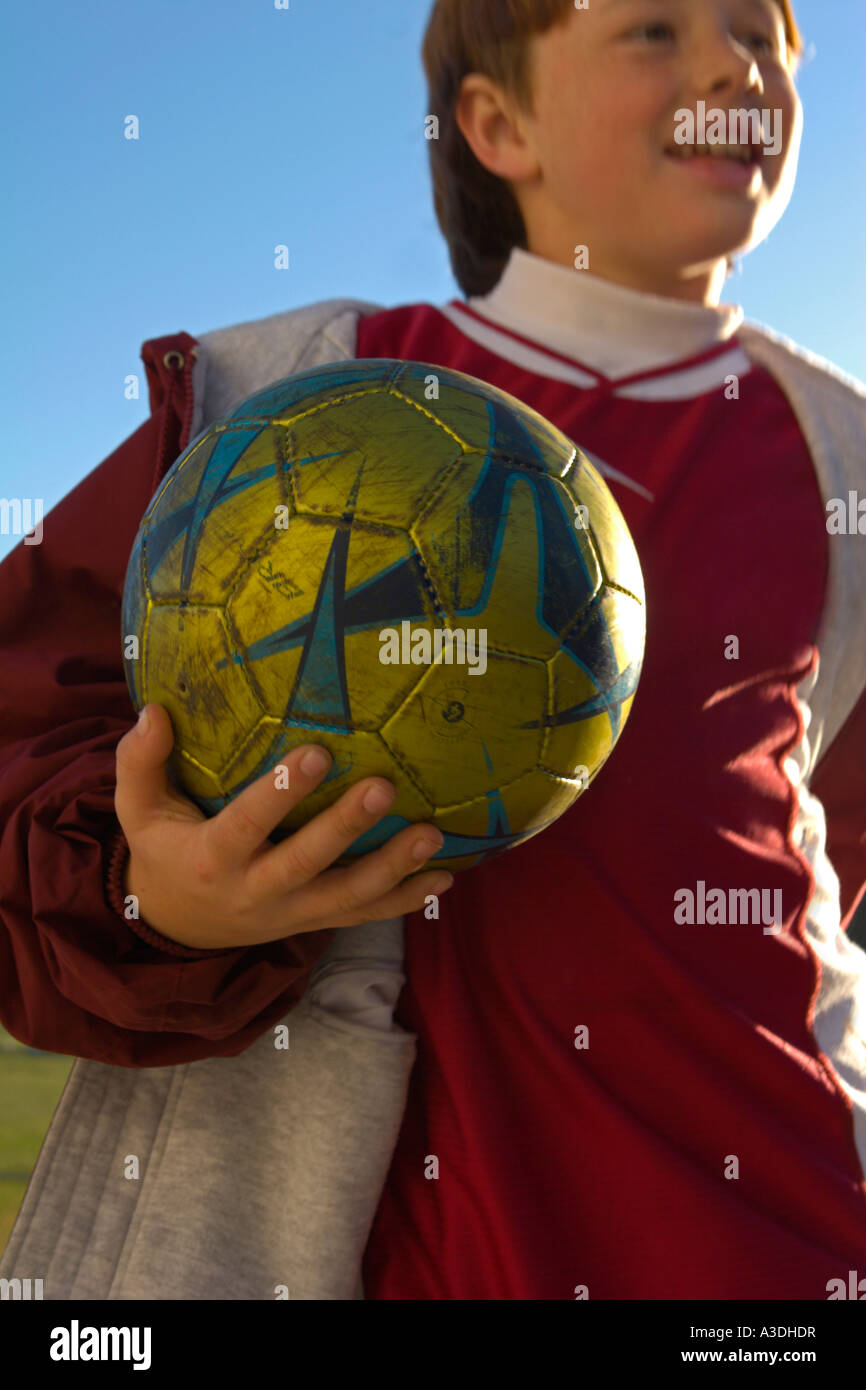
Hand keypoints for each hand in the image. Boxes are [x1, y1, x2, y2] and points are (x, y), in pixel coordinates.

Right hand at [114, 703, 452, 948]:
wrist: (178, 925)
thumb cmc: (165, 849)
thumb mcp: (140, 810)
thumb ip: (140, 762)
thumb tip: (154, 711)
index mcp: (211, 858)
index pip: (247, 825)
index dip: (280, 793)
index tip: (315, 752)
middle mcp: (255, 892)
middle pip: (307, 864)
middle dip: (347, 828)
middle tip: (386, 787)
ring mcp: (291, 914)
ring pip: (347, 897)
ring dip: (393, 869)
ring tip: (433, 835)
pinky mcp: (316, 923)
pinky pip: (365, 915)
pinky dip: (405, 899)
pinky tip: (446, 875)